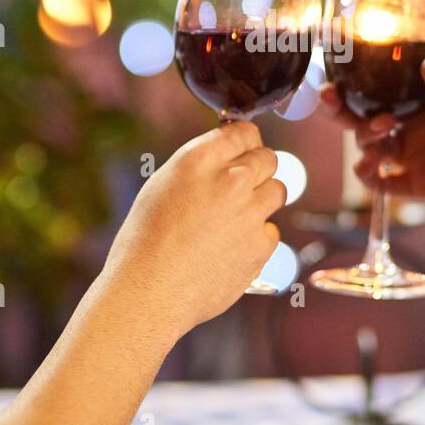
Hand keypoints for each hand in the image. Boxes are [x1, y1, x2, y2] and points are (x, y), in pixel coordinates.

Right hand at [100, 121, 285, 335]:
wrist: (149, 292)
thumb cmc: (146, 241)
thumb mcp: (162, 185)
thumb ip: (200, 166)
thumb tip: (228, 158)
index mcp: (199, 159)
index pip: (245, 131)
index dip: (245, 142)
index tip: (244, 151)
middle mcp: (230, 180)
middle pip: (268, 158)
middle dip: (258, 168)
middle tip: (241, 187)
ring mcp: (250, 213)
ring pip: (278, 190)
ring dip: (262, 199)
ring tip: (235, 218)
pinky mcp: (261, 245)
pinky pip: (272, 230)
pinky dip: (257, 237)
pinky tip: (230, 248)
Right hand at [320, 60, 424, 200]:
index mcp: (416, 99)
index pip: (372, 91)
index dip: (348, 86)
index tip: (334, 77)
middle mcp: (405, 126)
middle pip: (357, 120)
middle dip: (340, 111)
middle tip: (335, 99)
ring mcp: (408, 154)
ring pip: (366, 148)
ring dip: (364, 137)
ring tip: (384, 128)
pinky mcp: (415, 182)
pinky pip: (381, 184)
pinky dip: (369, 177)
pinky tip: (370, 166)